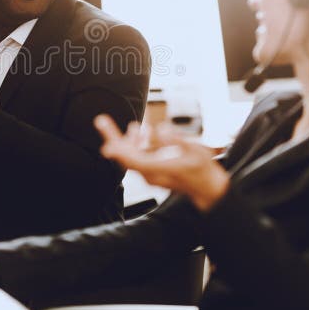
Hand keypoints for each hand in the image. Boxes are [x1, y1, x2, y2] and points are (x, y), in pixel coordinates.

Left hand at [94, 115, 229, 211]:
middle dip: (113, 137)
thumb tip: (160, 129)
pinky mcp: (152, 171)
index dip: (119, 151)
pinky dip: (136, 142)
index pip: (133, 161)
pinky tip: (141, 130)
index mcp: (158, 170)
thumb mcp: (196, 152)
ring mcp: (150, 173)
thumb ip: (178, 140)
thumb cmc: (203, 170)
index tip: (106, 145)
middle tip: (100, 120)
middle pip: (126, 156)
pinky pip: (137, 156)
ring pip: (130, 155)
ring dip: (125, 138)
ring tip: (128, 124)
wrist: (208, 189)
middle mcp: (150, 174)